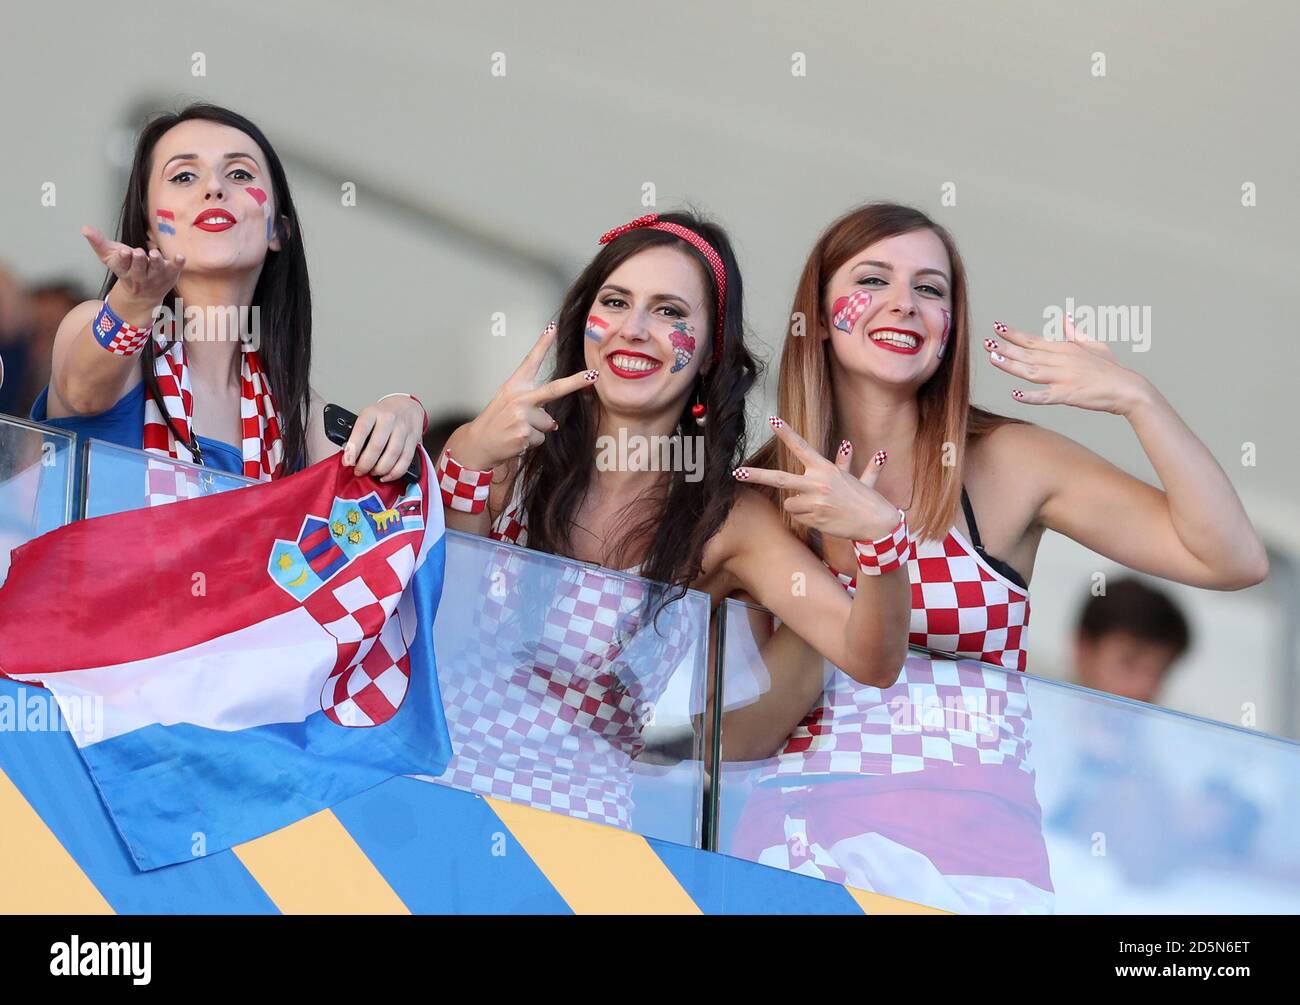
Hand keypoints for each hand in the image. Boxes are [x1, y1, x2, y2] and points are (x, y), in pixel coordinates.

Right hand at [82, 225, 183, 312]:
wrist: (143, 296)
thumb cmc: (126, 270)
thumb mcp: (110, 257)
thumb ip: (99, 243)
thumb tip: (84, 228)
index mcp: (124, 271)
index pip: (121, 266)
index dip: (123, 259)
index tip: (123, 251)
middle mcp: (140, 276)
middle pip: (138, 270)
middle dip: (138, 261)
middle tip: (137, 252)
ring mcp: (156, 277)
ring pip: (156, 271)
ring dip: (155, 262)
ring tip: (154, 253)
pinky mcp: (170, 274)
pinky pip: (175, 270)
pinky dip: (178, 264)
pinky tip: (180, 256)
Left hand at [344, 395, 424, 481]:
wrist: (406, 405)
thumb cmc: (382, 414)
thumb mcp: (368, 416)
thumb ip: (359, 433)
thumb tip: (349, 456)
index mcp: (372, 412)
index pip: (361, 431)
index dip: (353, 449)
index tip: (347, 462)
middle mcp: (389, 419)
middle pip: (377, 447)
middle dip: (366, 464)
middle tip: (359, 471)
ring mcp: (403, 429)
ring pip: (392, 455)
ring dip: (380, 469)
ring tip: (372, 473)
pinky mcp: (414, 439)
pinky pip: (405, 460)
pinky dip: (395, 473)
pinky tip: (386, 475)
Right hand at [452, 322, 598, 469]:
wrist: (478, 444)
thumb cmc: (494, 422)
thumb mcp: (506, 403)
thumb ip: (530, 405)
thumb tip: (553, 422)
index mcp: (514, 387)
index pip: (530, 362)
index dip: (542, 344)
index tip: (552, 328)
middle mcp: (519, 398)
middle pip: (554, 389)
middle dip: (576, 382)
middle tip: (593, 375)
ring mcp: (522, 416)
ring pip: (548, 424)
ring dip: (537, 430)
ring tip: (518, 431)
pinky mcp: (524, 434)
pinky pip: (541, 438)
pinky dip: (532, 442)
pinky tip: (517, 440)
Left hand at [733, 417, 900, 541]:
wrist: (876, 524)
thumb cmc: (866, 499)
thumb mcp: (857, 479)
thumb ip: (848, 464)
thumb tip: (855, 447)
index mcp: (825, 469)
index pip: (801, 447)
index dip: (785, 432)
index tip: (771, 421)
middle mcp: (817, 483)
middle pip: (779, 478)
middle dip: (756, 476)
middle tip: (738, 473)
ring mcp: (814, 502)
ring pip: (790, 502)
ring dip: (799, 505)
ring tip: (820, 507)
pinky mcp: (814, 519)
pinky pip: (798, 516)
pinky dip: (805, 517)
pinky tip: (822, 518)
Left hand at [984, 315, 1150, 415]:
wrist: (1129, 389)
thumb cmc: (1112, 369)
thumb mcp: (1094, 345)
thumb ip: (1075, 333)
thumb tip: (1065, 317)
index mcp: (1066, 349)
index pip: (1034, 340)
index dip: (1014, 334)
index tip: (997, 327)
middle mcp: (1062, 360)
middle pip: (1028, 353)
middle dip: (1005, 348)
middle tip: (986, 343)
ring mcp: (1065, 377)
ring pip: (1032, 371)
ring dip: (1011, 365)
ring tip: (993, 359)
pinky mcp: (1069, 395)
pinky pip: (1046, 396)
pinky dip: (1031, 396)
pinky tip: (1015, 394)